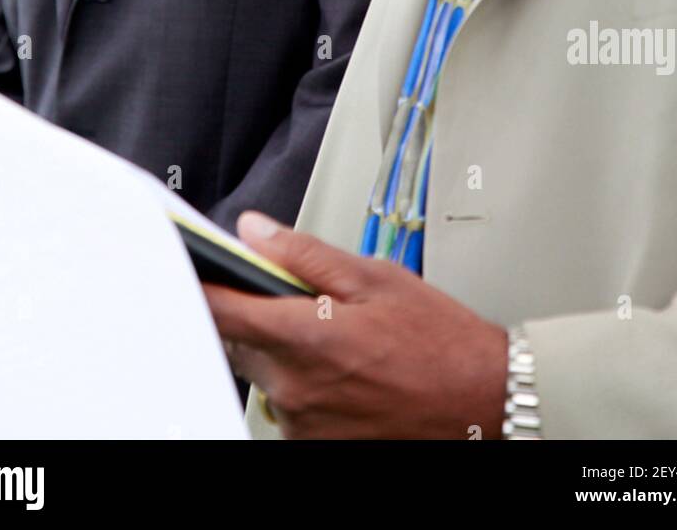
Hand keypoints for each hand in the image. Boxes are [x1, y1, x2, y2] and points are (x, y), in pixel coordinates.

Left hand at [205, 212, 507, 439]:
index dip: (202, 285)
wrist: (482, 401)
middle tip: (297, 297)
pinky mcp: (314, 445)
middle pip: (238, 341)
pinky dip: (302, 380)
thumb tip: (254, 232)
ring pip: (263, 372)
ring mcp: (303, 424)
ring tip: (335, 335)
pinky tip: (344, 368)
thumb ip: (305, 253)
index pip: (221, 311)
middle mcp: (295, 389)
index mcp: (306, 338)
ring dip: (281, 349)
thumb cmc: (439, 341)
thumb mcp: (375, 276)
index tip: (194, 267)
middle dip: (255, 313)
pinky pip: (288, 403)